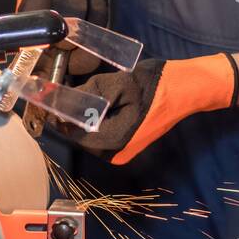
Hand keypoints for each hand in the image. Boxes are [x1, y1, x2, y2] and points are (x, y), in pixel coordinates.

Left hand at [61, 53, 238, 164]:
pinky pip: (103, 132)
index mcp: (114, 142)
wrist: (188, 88)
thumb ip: (91, 93)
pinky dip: (97, 118)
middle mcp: (116, 154)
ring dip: (84, 116)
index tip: (50, 96)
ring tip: (82, 92)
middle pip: (81, 136)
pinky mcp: (129, 144)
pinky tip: (99, 100)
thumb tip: (65, 97)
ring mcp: (124, 151)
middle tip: (65, 89)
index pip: (74, 133)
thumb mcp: (121, 83)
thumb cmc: (157, 85)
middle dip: (72, 115)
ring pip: (91, 134)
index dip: (60, 115)